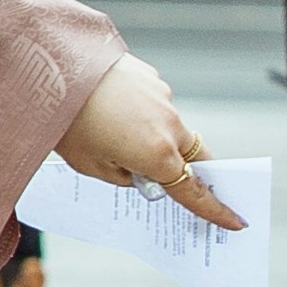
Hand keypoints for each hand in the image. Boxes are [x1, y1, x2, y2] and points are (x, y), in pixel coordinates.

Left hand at [48, 50, 240, 229]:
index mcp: (158, 155)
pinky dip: (141, 112)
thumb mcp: (90, 165)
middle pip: (193, 157)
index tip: (236, 221)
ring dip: (156, 137)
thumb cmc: (66, 122)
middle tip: (182, 180)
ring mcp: (164, 98)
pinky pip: (154, 104)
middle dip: (191, 170)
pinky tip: (110, 108)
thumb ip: (123, 176)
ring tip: (113, 134)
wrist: (51, 65)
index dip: (215, 209)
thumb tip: (142, 172)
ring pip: (171, 128)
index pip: (195, 191)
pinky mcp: (152, 78)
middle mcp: (170, 126)